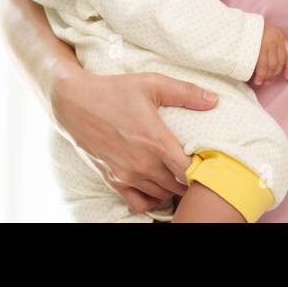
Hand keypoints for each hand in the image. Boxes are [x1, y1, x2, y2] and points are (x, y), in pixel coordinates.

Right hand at [50, 67, 218, 212]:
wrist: (73, 102)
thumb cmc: (113, 91)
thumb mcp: (151, 83)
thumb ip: (185, 92)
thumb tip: (214, 100)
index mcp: (156, 141)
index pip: (190, 170)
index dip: (203, 168)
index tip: (206, 158)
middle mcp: (143, 164)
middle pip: (179, 187)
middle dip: (190, 178)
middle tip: (193, 165)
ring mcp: (127, 176)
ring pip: (162, 195)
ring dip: (172, 187)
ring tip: (175, 172)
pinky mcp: (113, 181)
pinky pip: (139, 203)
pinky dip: (151, 199)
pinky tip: (154, 184)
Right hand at [250, 20, 287, 87]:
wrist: (236, 23)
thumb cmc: (249, 30)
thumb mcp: (265, 33)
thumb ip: (271, 46)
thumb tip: (272, 67)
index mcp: (280, 35)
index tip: (287, 78)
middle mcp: (276, 38)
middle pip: (279, 62)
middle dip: (274, 74)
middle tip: (267, 81)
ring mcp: (268, 42)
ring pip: (272, 65)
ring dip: (267, 76)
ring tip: (260, 81)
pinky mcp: (259, 47)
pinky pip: (262, 65)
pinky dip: (261, 75)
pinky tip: (257, 80)